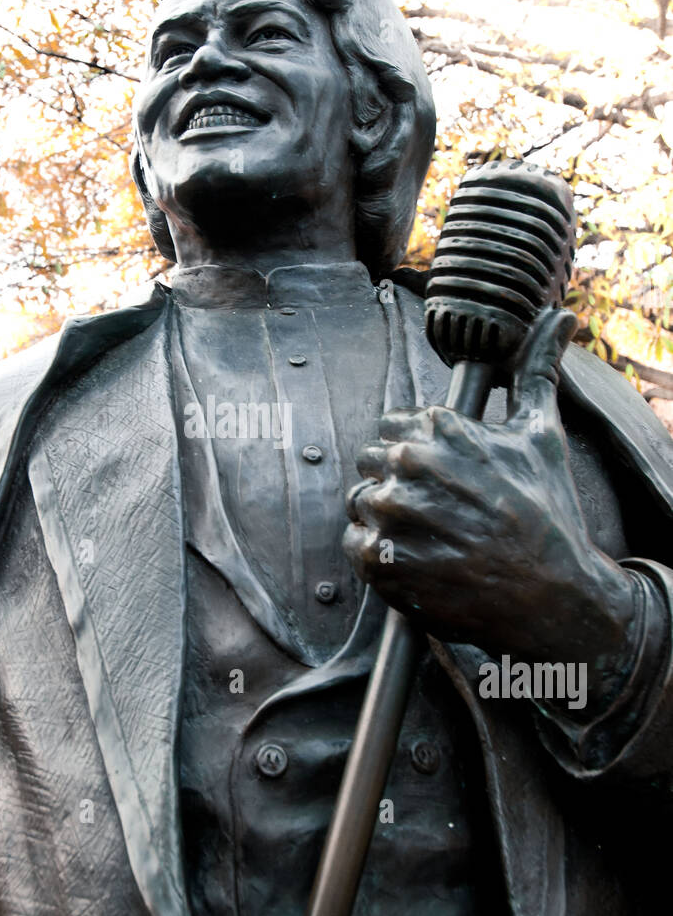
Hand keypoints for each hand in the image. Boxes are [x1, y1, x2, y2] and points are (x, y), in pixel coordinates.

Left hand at [343, 308, 635, 684]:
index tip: (440, 477)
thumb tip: (561, 318)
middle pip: (370, 462)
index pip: (391, 426)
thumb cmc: (546, 515)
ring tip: (430, 539)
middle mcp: (410, 463)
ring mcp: (392, 514)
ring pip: (360, 503)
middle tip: (437, 512)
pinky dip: (378, 556)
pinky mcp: (379, 560)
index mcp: (440, 427)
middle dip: (397, 484)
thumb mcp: (542, 434)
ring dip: (385, 520)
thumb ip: (538, 370)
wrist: (550, 597)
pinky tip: (417, 561)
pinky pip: (354, 544)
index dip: (414, 452)